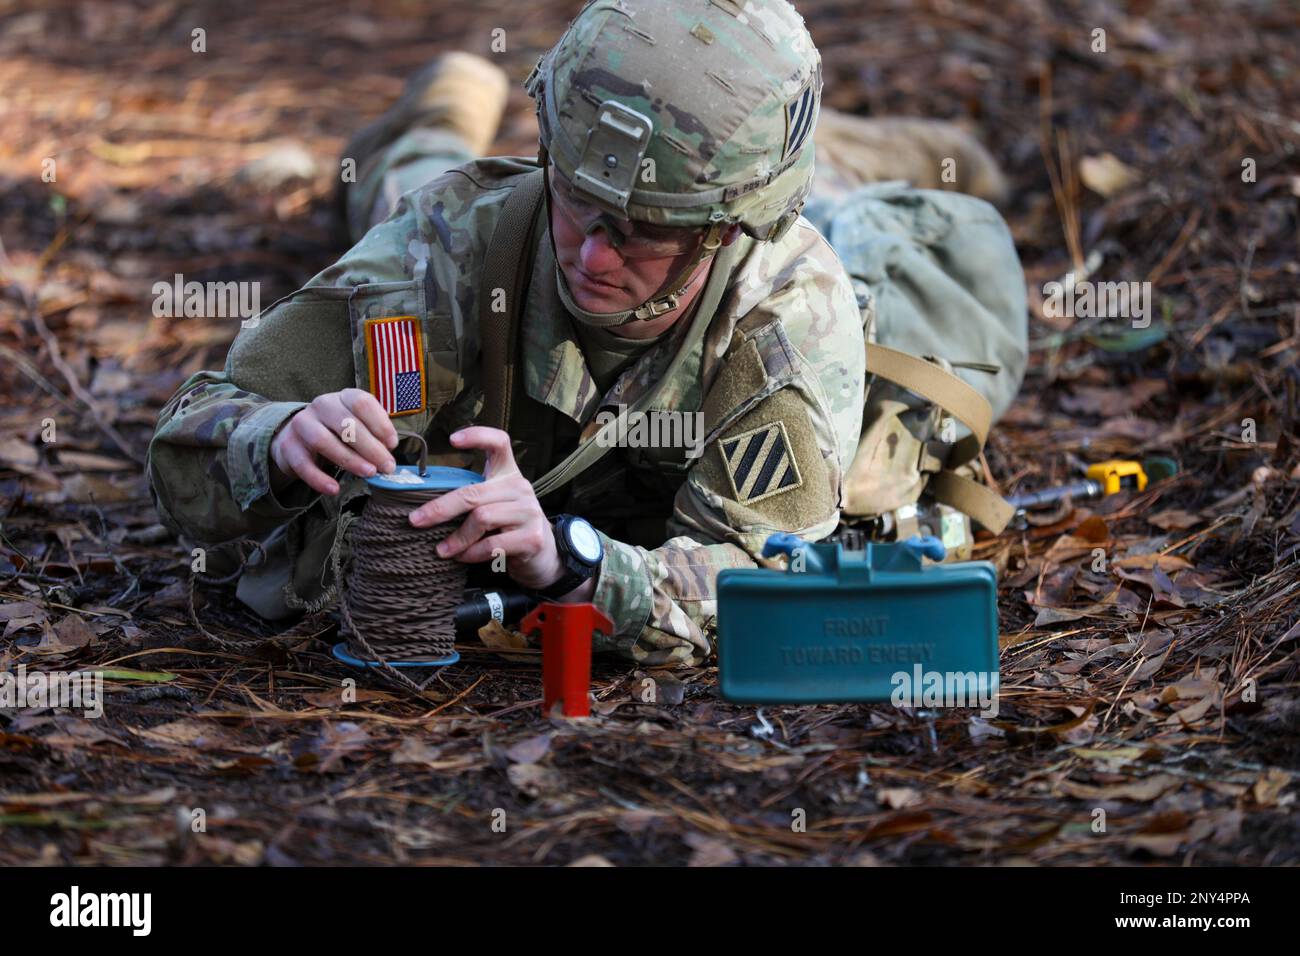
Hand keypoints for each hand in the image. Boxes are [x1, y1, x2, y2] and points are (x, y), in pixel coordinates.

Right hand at [270, 388, 398, 495]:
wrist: (298, 438)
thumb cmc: (338, 433)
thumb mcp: (357, 427)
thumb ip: (374, 436)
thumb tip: (388, 451)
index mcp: (343, 397)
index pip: (362, 403)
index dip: (380, 424)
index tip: (392, 445)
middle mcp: (322, 406)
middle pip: (346, 424)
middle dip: (371, 448)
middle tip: (387, 467)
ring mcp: (302, 424)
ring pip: (324, 441)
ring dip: (349, 460)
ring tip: (368, 473)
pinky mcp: (288, 446)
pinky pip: (303, 464)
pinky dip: (319, 478)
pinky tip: (334, 489)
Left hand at [409, 426, 565, 590]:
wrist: (543, 555)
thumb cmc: (509, 528)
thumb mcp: (494, 505)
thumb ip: (471, 497)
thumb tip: (425, 505)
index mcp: (508, 474)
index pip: (499, 443)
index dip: (478, 436)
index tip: (452, 440)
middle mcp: (521, 488)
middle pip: (473, 492)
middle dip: (440, 508)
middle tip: (416, 520)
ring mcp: (529, 512)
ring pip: (481, 518)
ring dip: (457, 538)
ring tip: (443, 550)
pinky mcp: (532, 537)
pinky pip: (492, 544)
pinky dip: (472, 553)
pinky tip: (463, 557)